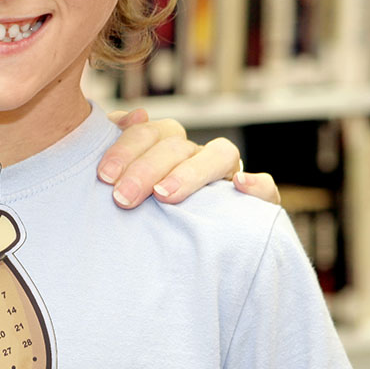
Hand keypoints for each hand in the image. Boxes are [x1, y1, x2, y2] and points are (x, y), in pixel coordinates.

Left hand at [99, 108, 279, 207]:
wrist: (172, 253)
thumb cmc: (138, 210)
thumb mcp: (121, 179)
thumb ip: (118, 144)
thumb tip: (133, 115)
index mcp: (165, 145)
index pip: (148, 133)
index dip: (125, 149)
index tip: (103, 176)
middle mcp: (196, 155)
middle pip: (177, 146)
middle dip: (146, 169)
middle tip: (122, 198)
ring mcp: (226, 176)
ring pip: (220, 155)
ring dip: (191, 172)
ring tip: (164, 195)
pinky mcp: (254, 203)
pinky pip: (266, 189)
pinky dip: (258, 185)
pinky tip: (239, 186)